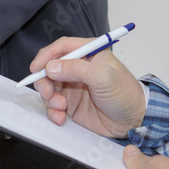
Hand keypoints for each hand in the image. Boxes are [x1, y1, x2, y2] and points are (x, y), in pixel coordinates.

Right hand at [32, 36, 146, 137]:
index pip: (62, 47)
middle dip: (44, 81)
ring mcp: (72, 86)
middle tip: (48, 94)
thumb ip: (77, 70)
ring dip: (49, 98)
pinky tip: (61, 118)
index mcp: (88, 53)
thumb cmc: (125, 93)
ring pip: (48, 87)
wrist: (133, 121)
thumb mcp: (103, 77)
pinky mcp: (70, 104)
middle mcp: (78, 68)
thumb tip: (51, 67)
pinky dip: (52, 112)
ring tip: (61, 108)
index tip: (35, 68)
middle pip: (50, 68)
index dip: (46, 55)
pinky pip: (53, 106)